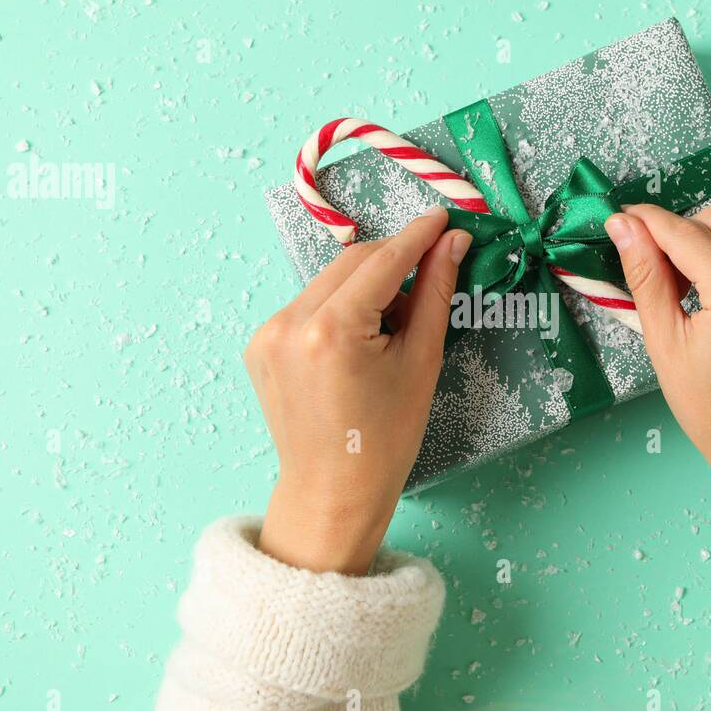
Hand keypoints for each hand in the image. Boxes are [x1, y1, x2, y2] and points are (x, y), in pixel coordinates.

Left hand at [244, 207, 471, 573]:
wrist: (332, 492)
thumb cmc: (385, 439)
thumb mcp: (421, 362)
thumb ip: (434, 294)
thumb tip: (451, 243)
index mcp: (333, 330)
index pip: (382, 260)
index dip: (417, 236)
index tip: (443, 218)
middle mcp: (290, 324)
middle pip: (352, 262)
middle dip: (393, 258)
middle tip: (433, 265)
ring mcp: (268, 334)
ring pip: (329, 281)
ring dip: (366, 285)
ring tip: (395, 324)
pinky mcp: (259, 345)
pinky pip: (308, 306)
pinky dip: (338, 308)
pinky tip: (361, 341)